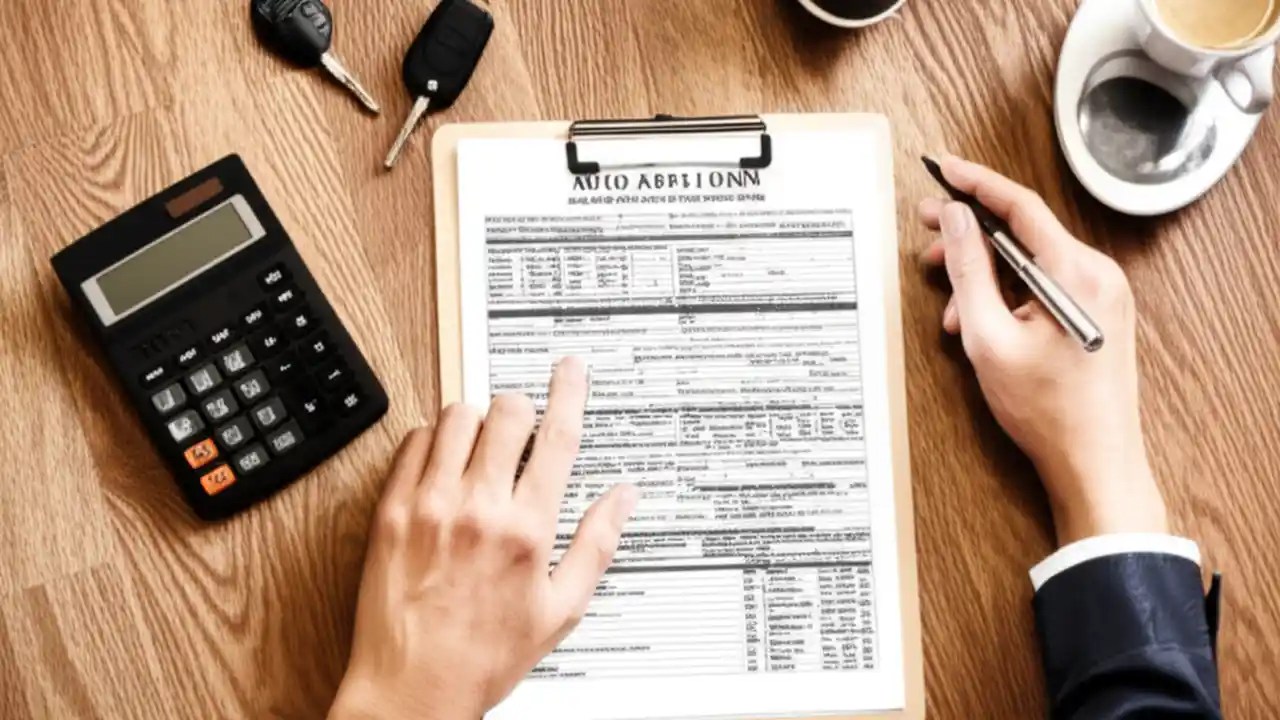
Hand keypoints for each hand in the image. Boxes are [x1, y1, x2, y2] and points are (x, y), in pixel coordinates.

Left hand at [330, 357, 638, 719]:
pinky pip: (411, 443)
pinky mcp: (390, 513)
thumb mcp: (561, 611)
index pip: (557, 437)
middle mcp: (478, 509)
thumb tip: (622, 498)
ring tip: (480, 446)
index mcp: (527, 531)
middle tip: (521, 427)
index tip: (571, 369)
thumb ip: (596, 545)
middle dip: (522, 408)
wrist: (412, 692)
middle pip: (507, 412)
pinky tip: (442, 463)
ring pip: (456, 416)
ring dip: (476, 419)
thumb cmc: (483, 658)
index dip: (570, 391)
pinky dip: (431, 439)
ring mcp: (429, 506)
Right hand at [918, 156, 1167, 544]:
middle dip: (970, 233)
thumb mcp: (989, 338)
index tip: (941, 170)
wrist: (1094, 460)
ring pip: (1029, 261)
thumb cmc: (1047, 410)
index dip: (975, 183)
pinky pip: (1043, 284)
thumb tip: (959, 221)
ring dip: (983, 274)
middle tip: (927, 232)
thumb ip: (970, 272)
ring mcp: (1100, 293)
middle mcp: (1096, 274)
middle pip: (1023, 231)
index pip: (1020, 205)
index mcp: (1076, 272)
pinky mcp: (1094, 312)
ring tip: (948, 305)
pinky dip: (1006, 294)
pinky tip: (977, 322)